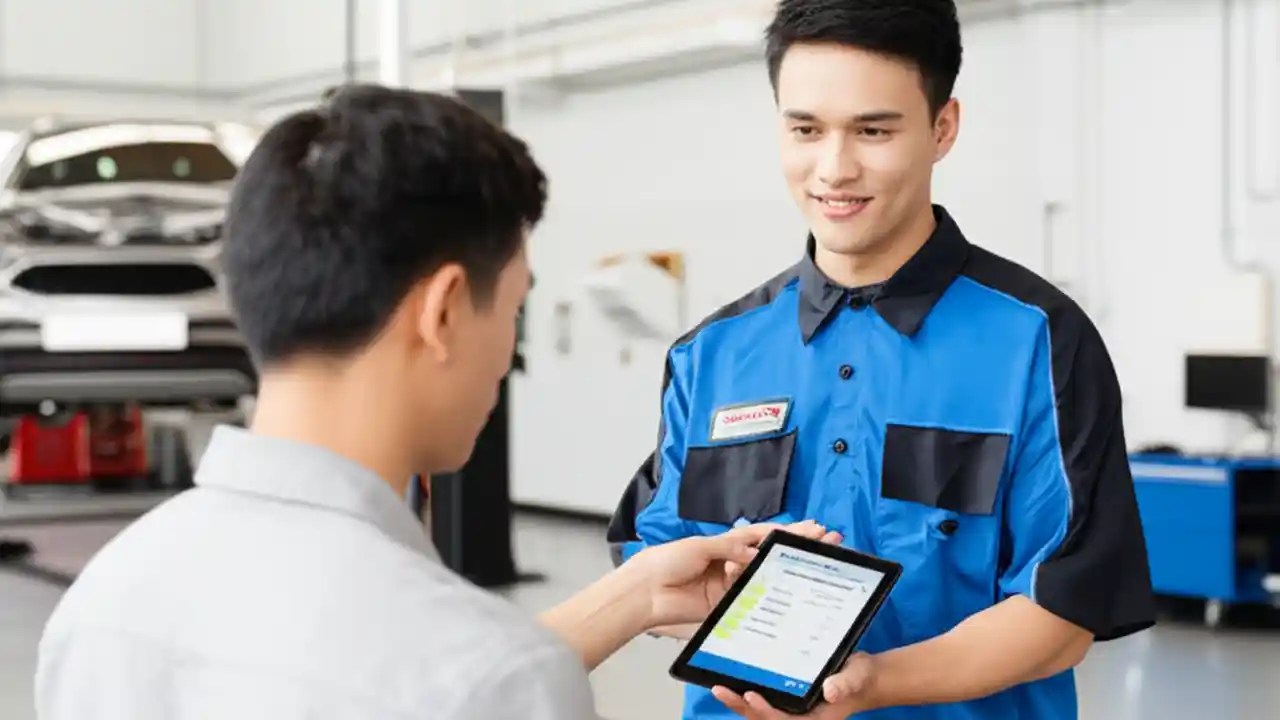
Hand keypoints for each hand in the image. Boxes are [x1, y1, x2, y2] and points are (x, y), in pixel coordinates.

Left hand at [628, 520, 842, 628]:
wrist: (645, 592)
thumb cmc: (666, 561)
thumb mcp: (700, 546)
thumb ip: (730, 548)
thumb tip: (755, 553)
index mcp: (726, 543)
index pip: (763, 535)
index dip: (788, 532)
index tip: (812, 529)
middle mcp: (733, 563)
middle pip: (771, 555)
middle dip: (797, 548)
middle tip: (826, 542)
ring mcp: (731, 585)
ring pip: (766, 576)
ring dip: (788, 570)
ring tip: (814, 561)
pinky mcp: (726, 605)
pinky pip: (751, 598)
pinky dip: (765, 592)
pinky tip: (784, 585)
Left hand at [712, 653, 876, 718]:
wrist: (859, 678)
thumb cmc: (859, 678)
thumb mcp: (857, 676)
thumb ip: (846, 684)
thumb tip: (831, 692)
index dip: (765, 712)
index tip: (751, 695)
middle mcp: (798, 719)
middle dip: (742, 708)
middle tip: (720, 690)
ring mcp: (791, 711)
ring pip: (760, 714)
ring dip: (739, 704)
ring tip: (718, 687)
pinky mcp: (786, 700)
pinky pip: (763, 702)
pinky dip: (747, 695)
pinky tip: (732, 681)